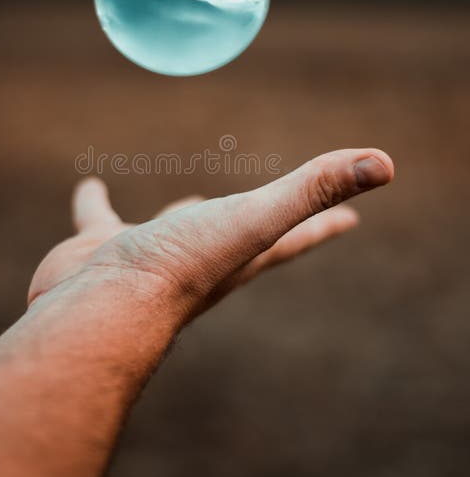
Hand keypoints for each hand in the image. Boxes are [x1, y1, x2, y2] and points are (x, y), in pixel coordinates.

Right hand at [29, 148, 392, 326]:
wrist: (98, 312)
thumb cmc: (179, 268)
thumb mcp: (255, 220)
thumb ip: (313, 189)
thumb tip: (385, 163)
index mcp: (239, 255)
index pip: (297, 236)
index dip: (327, 224)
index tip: (352, 219)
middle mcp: (198, 258)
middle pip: (240, 235)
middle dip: (258, 225)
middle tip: (272, 213)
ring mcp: (146, 256)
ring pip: (170, 227)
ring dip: (180, 216)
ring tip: (187, 204)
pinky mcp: (97, 252)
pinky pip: (98, 219)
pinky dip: (95, 203)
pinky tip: (91, 187)